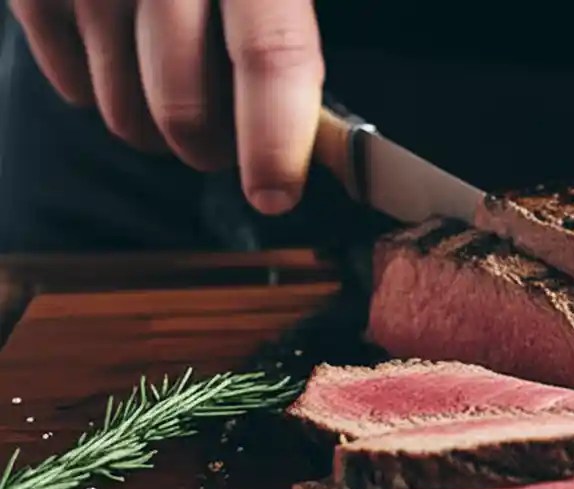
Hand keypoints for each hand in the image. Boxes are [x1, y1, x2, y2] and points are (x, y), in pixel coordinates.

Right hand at [10, 0, 323, 214]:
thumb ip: (287, 19)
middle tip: (222, 151)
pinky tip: (122, 70)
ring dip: (156, 132)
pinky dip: (100, 96)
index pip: (271, 54)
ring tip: (176, 108)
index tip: (277, 193)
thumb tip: (316, 117)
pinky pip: (67, 81)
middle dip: (209, 149)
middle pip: (184, 100)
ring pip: (122, 106)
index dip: (276, 139)